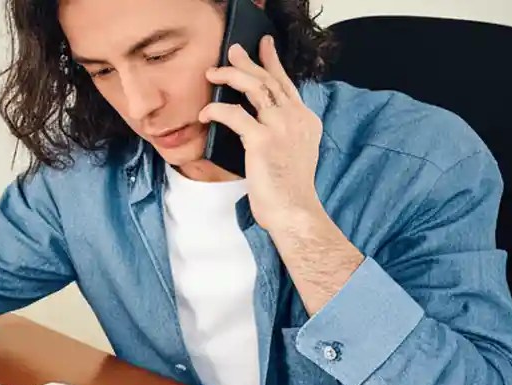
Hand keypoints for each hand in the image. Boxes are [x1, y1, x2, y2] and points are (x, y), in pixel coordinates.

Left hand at [199, 36, 324, 234]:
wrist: (294, 211)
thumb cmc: (288, 191)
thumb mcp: (294, 153)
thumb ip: (282, 133)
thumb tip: (256, 123)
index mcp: (305, 121)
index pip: (286, 84)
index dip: (273, 63)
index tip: (264, 47)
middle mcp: (295, 118)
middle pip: (269, 80)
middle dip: (248, 63)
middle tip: (231, 52)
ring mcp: (280, 127)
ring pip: (254, 88)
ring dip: (231, 76)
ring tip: (213, 73)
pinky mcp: (262, 140)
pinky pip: (235, 115)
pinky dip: (217, 110)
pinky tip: (206, 112)